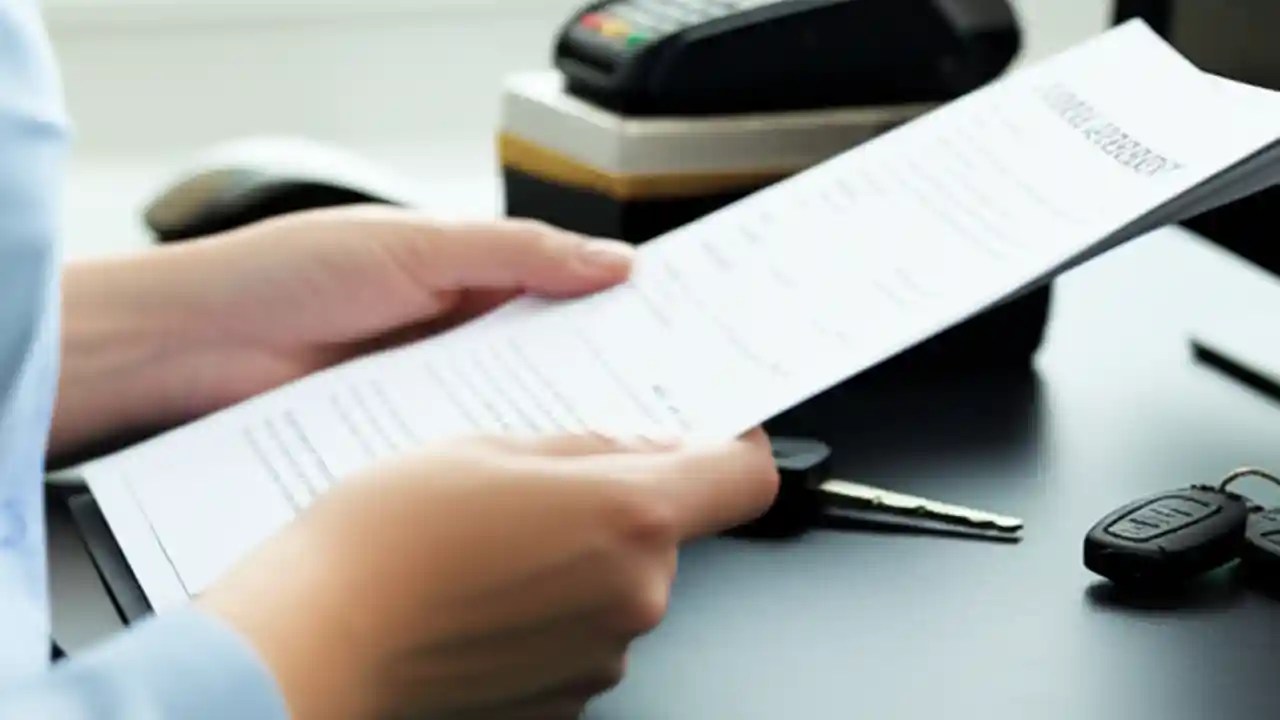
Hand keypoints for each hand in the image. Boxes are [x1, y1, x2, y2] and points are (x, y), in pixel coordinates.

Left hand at [53, 206, 634, 456]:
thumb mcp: (417, 245)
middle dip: (594, 372)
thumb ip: (518, 252)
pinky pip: (460, 442)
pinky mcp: (398, 435)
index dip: (612, 306)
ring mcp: (425, 388)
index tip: (671, 330)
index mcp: (463, 273)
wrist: (190, 345)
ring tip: (611, 440)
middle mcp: (450, 332)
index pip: (559, 288)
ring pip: (508, 403)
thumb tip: (613, 262)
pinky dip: (492, 450)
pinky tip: (530, 468)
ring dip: (547, 415)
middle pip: (543, 354)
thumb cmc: (287, 273)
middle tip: (659, 400)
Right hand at [199, 429, 779, 719]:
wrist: (314, 646)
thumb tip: (634, 447)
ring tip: (491, 549)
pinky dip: (548, 615)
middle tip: (539, 489)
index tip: (711, 437)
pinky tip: (482, 598)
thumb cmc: (381, 543)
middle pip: (664, 534)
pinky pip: (580, 637)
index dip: (732, 449)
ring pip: (618, 586)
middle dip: (615, 506)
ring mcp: (601, 657)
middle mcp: (634, 594)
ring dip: (576, 562)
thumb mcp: (484, 448)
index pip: (742, 479)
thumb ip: (582, 446)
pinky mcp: (565, 702)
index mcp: (628, 516)